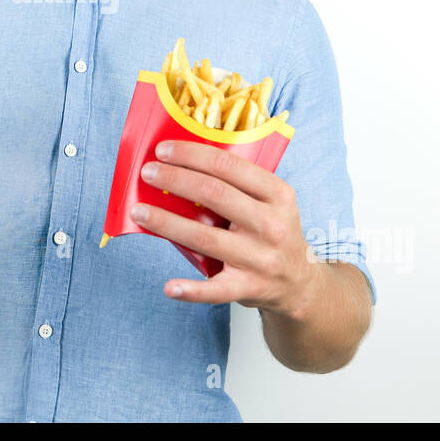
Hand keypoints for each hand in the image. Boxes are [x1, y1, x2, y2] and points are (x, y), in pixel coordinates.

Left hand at [131, 139, 322, 317]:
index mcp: (278, 195)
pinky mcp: (249, 287)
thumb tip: (183, 163)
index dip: (193, 155)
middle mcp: (272, 224)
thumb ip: (239, 184)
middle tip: (148, 172)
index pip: (230, 166)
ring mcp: (261, 258)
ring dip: (167, 223)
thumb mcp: (271, 202)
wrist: (300, 283)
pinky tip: (170, 286)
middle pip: (215, 194)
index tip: (163, 149)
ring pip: (205, 237)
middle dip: (175, 180)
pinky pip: (217, 290)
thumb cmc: (273, 233)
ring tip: (139, 211)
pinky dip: (192, 291)